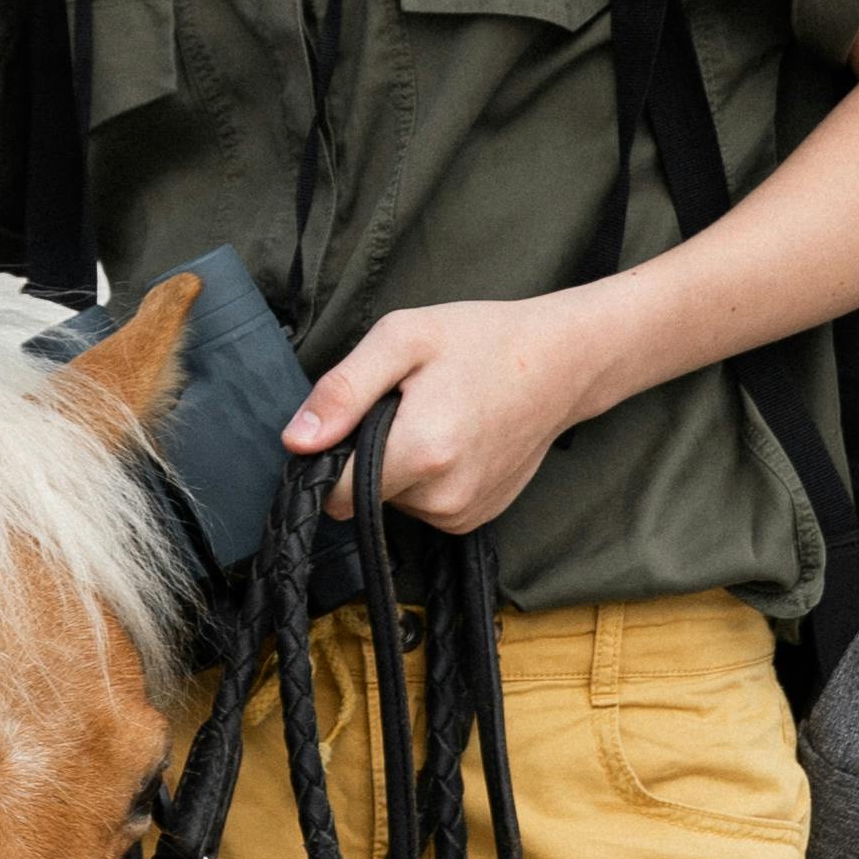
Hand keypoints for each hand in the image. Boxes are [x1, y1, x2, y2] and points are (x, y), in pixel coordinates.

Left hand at [285, 298, 589, 536]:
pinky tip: (455, 438)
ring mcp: (463, 514)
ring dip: (397, 466)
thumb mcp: (402, 339)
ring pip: (391, 502)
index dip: (326, 459)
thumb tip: (296, 441)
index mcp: (421, 453)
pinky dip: (426, 478)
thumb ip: (343, 391)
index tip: (346, 424)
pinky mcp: (476, 519)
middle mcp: (443, 498)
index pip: (332, 495)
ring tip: (434, 416)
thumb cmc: (481, 340)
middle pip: (359, 498)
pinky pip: (423, 506)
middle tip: (403, 405)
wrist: (563, 363)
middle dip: (366, 455)